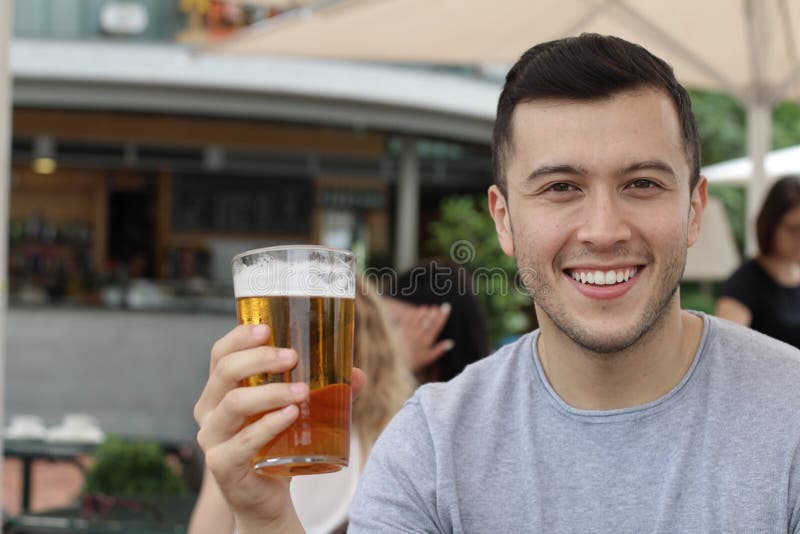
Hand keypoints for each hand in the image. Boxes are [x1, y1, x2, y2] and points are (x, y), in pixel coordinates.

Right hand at [194, 324, 364, 532]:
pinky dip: (269, 424)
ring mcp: (212, 438)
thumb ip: (327, 393)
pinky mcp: (222, 464)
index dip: (239, 337)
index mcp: (221, 390)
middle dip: (260, 358)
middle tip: (293, 357)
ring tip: (302, 390)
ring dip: (271, 392)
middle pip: (225, 372)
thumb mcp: (298, 412)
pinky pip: (243, 440)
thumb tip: (358, 374)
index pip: (220, 354)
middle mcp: (209, 410)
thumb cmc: (278, 445)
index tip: (268, 328)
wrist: (267, 497)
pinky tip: (291, 416)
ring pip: (234, 403)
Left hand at [384, 298, 452, 372]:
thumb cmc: (416, 361)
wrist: (398, 364)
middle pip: (428, 322)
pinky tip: (416, 310)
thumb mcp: (429, 358)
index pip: (436, 327)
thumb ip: (440, 350)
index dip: (442, 317)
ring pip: (418, 320)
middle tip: (438, 306)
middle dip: (434, 313)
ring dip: (424, 313)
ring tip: (428, 307)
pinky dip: (412, 315)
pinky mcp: (400, 331)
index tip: (446, 309)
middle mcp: (418, 336)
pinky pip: (406, 321)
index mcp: (427, 342)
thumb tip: (451, 342)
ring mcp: (409, 333)